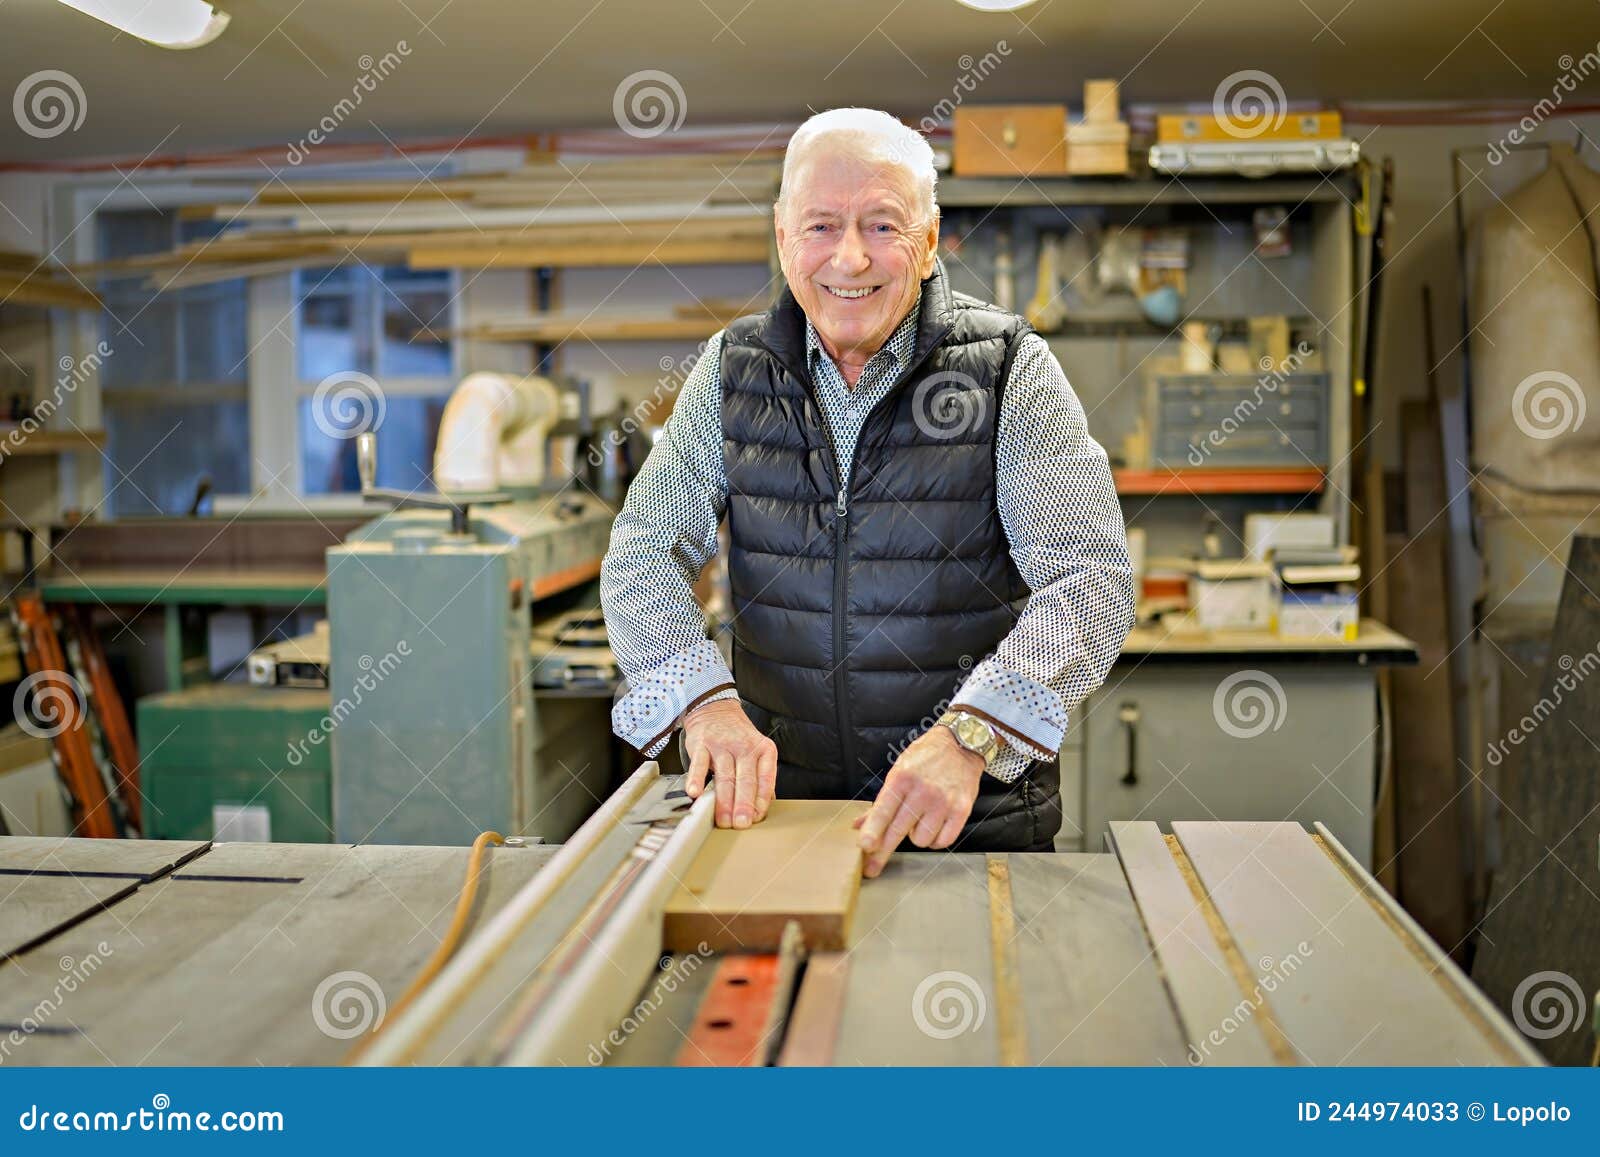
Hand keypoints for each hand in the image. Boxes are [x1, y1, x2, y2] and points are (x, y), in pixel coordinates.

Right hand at [682, 699, 777, 828]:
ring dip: (723, 801)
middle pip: (745, 780)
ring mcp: (722, 745)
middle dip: (743, 805)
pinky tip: (695, 793)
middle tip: (741, 824)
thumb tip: (764, 807)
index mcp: (763, 750)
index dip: (761, 801)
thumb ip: (761, 778)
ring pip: (724, 776)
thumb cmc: (738, 737)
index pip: (765, 779)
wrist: (715, 709)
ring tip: (722, 820)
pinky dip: (696, 779)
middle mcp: (745, 747)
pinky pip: (699, 764)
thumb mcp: (757, 752)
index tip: (756, 818)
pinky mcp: (701, 744)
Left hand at [855, 725, 983, 877]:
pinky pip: (943, 841)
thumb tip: (858, 825)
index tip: (865, 847)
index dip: (873, 830)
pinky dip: (936, 839)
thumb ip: (880, 803)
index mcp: (902, 779)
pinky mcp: (961, 810)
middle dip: (882, 852)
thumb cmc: (925, 759)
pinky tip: (934, 826)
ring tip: (920, 819)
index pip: (883, 810)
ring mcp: (943, 802)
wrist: (961, 745)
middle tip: (872, 869)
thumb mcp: (898, 772)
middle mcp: (923, 791)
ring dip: (917, 836)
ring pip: (921, 840)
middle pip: (898, 830)